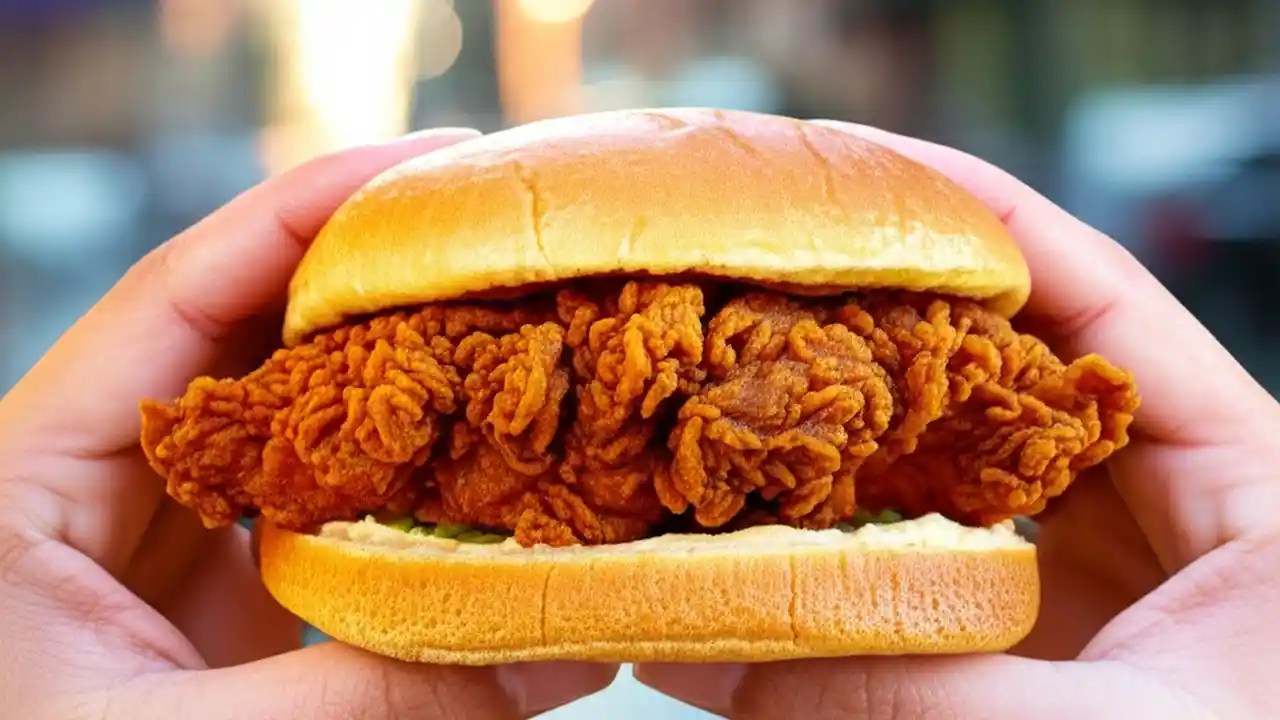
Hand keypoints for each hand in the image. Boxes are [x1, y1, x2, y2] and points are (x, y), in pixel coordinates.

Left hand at [0, 128, 615, 718]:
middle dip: (382, 291)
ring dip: (408, 397)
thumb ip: (373, 695)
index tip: (427, 167)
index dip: (303, 215)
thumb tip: (563, 646)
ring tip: (517, 348)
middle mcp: (102, 486)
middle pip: (253, 344)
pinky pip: (329, 524)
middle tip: (504, 248)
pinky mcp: (226, 606)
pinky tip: (489, 490)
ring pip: (302, 435)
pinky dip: (410, 505)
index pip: (180, 299)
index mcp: (26, 477)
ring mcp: (172, 546)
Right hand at [636, 122, 1279, 717]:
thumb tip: (699, 640)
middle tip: (754, 292)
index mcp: (1259, 486)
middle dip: (878, 337)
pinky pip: (917, 587)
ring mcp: (1091, 594)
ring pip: (948, 485)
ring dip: (841, 456)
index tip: (857, 175)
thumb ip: (901, 687)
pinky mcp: (1029, 665)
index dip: (979, 224)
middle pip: (1005, 381)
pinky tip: (748, 557)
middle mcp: (1168, 519)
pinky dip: (834, 570)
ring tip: (730, 407)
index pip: (1102, 303)